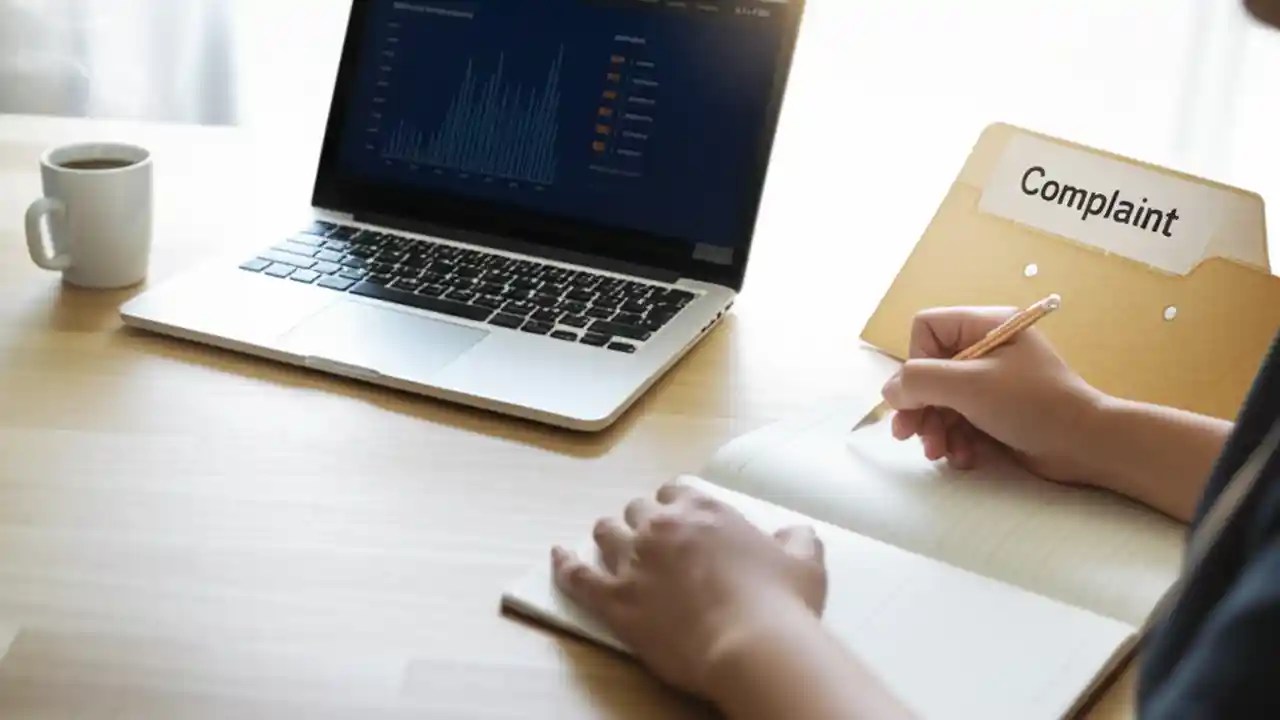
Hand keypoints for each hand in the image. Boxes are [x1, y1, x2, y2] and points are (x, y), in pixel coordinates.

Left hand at [552, 482, 825, 698]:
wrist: (752, 645)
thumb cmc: (781, 605)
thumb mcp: (804, 560)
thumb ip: (797, 539)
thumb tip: (797, 532)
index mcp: (704, 510)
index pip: (675, 491)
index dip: (674, 504)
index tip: (677, 517)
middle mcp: (663, 526)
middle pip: (638, 509)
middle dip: (643, 521)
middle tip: (650, 540)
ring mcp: (635, 560)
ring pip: (606, 532)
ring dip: (609, 537)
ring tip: (610, 545)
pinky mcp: (614, 598)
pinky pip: (576, 575)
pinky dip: (564, 565)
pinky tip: (557, 558)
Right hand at [880, 306, 1103, 484]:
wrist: (1087, 445)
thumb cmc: (1032, 404)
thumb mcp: (970, 386)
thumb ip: (919, 381)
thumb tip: (889, 391)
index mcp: (986, 325)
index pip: (927, 328)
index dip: (916, 361)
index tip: (921, 393)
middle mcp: (987, 348)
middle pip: (930, 370)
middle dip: (919, 405)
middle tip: (909, 436)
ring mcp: (993, 381)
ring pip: (942, 399)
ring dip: (935, 429)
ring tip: (939, 453)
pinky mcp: (998, 411)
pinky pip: (961, 420)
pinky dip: (956, 439)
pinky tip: (963, 458)